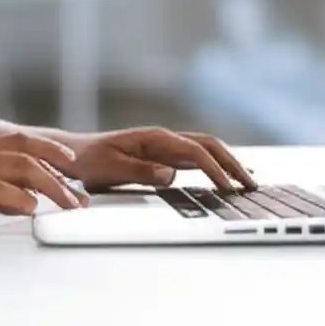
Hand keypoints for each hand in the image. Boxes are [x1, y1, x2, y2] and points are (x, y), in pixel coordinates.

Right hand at [0, 134, 86, 238]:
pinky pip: (4, 190)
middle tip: (79, 184)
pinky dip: (23, 200)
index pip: (19, 141)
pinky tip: (32, 210)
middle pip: (30, 148)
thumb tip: (18, 200)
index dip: (48, 149)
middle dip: (60, 163)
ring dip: (53, 186)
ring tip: (68, 203)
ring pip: (25, 168)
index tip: (68, 162)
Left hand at [63, 127, 256, 192]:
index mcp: (155, 138)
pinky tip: (224, 175)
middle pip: (208, 145)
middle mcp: (164, 138)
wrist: (73, 153)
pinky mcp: (163, 154)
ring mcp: (165, 145)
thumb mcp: (110, 168)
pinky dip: (215, 164)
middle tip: (251, 185)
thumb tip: (171, 174)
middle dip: (232, 163)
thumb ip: (141, 171)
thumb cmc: (89, 160)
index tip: (229, 187)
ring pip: (206, 149)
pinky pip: (196, 157)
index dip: (215, 169)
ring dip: (228, 162)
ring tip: (247, 181)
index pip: (195, 152)